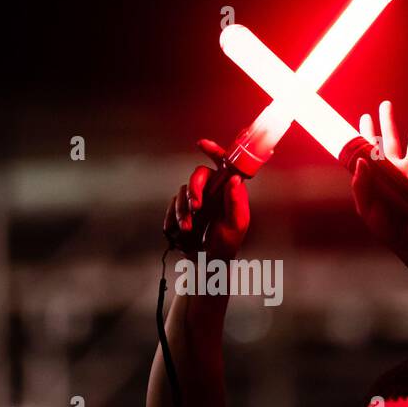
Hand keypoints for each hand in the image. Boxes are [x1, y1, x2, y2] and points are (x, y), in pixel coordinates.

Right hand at [162, 139, 250, 259]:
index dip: (213, 151)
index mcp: (227, 190)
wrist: (207, 262)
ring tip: (188, 228)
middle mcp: (211, 190)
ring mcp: (195, 199)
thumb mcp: (235, 224)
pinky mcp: (181, 209)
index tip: (202, 144)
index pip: (222, 164)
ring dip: (183, 211)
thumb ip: (235, 202)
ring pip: (182, 191)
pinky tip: (179, 230)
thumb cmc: (226, 244)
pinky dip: (173, 217)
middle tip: (195, 207)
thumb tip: (235, 179)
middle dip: (194, 190)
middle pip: (197, 175)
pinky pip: (172, 205)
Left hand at [354, 95, 407, 251]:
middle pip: (391, 138)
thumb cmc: (386, 228)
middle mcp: (395, 169)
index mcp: (378, 176)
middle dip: (388, 121)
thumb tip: (361, 160)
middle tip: (385, 104)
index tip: (364, 117)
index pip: (368, 149)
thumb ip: (361, 185)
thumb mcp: (366, 209)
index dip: (364, 133)